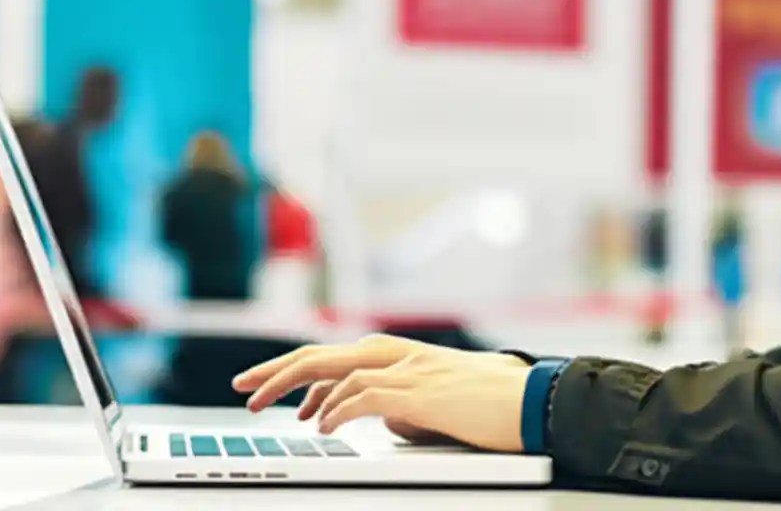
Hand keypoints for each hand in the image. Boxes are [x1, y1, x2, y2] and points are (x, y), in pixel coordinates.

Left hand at [233, 334, 530, 451]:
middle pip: (322, 354)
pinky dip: (336, 409)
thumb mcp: (438, 405)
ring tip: (266, 408)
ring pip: (335, 369)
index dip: (295, 370)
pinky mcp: (421, 392)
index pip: (334, 357)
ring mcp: (409, 370)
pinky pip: (365, 395)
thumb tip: (380, 423)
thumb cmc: (494, 405)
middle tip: (244, 387)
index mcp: (401, 355)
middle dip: (277, 371)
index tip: (269, 389)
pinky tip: (319, 425)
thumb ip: (404, 408)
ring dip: (295, 389)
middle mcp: (399, 355)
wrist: (536, 402)